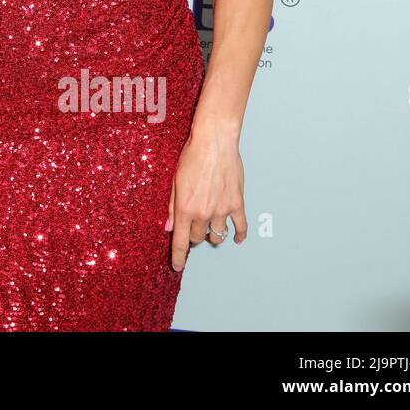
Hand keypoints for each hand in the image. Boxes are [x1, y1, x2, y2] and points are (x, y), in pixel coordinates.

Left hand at [166, 124, 247, 270]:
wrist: (214, 143)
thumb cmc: (192, 157)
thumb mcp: (175, 182)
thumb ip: (172, 207)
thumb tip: (168, 227)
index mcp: (185, 208)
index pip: (181, 241)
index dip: (178, 257)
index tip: (177, 266)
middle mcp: (204, 213)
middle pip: (198, 238)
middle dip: (194, 237)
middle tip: (192, 232)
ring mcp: (222, 210)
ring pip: (217, 235)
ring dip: (212, 235)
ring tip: (210, 230)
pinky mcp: (237, 204)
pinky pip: (240, 226)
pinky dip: (239, 235)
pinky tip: (236, 238)